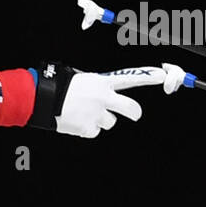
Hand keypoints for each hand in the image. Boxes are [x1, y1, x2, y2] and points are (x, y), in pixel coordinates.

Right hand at [28, 61, 165, 137]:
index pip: (130, 78)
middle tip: (134, 114)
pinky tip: (74, 120)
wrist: (41, 99)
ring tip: (82, 113)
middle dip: (134, 112)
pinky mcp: (88, 128)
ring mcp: (97, 115)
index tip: (164, 75)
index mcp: (101, 82)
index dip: (149, 77)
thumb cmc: (57, 86)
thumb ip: (96, 87)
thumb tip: (104, 97)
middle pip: (131, 108)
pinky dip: (85, 128)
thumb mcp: (80, 78)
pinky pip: (93, 131)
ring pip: (108, 122)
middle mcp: (103, 98)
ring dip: (99, 120)